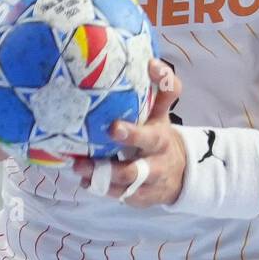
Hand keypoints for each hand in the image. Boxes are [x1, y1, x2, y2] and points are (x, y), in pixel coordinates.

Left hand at [72, 59, 184, 206]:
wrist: (179, 173)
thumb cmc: (159, 134)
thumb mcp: (161, 112)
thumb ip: (159, 86)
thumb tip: (150, 60)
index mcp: (161, 135)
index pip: (157, 128)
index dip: (141, 121)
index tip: (114, 123)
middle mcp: (156, 160)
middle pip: (138, 166)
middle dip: (114, 163)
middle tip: (88, 153)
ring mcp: (148, 183)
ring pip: (125, 184)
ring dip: (101, 176)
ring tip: (79, 167)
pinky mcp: (140, 199)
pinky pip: (119, 195)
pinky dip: (101, 188)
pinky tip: (86, 180)